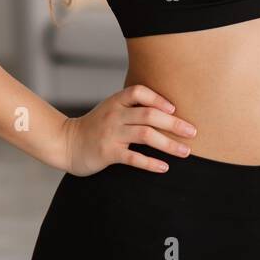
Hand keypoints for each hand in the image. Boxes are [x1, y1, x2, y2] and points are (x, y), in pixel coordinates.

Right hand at [61, 83, 197, 175]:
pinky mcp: (108, 153)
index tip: (174, 110)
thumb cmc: (96, 126)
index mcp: (116, 101)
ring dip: (169, 144)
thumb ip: (133, 106)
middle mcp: (114, 115)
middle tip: (192, 132)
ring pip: (145, 135)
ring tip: (185, 152)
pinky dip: (151, 163)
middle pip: (149, 115)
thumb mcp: (112, 109)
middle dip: (174, 124)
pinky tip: (164, 167)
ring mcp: (111, 134)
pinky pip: (133, 157)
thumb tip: (168, 109)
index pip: (140, 92)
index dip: (159, 99)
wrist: (67, 144)